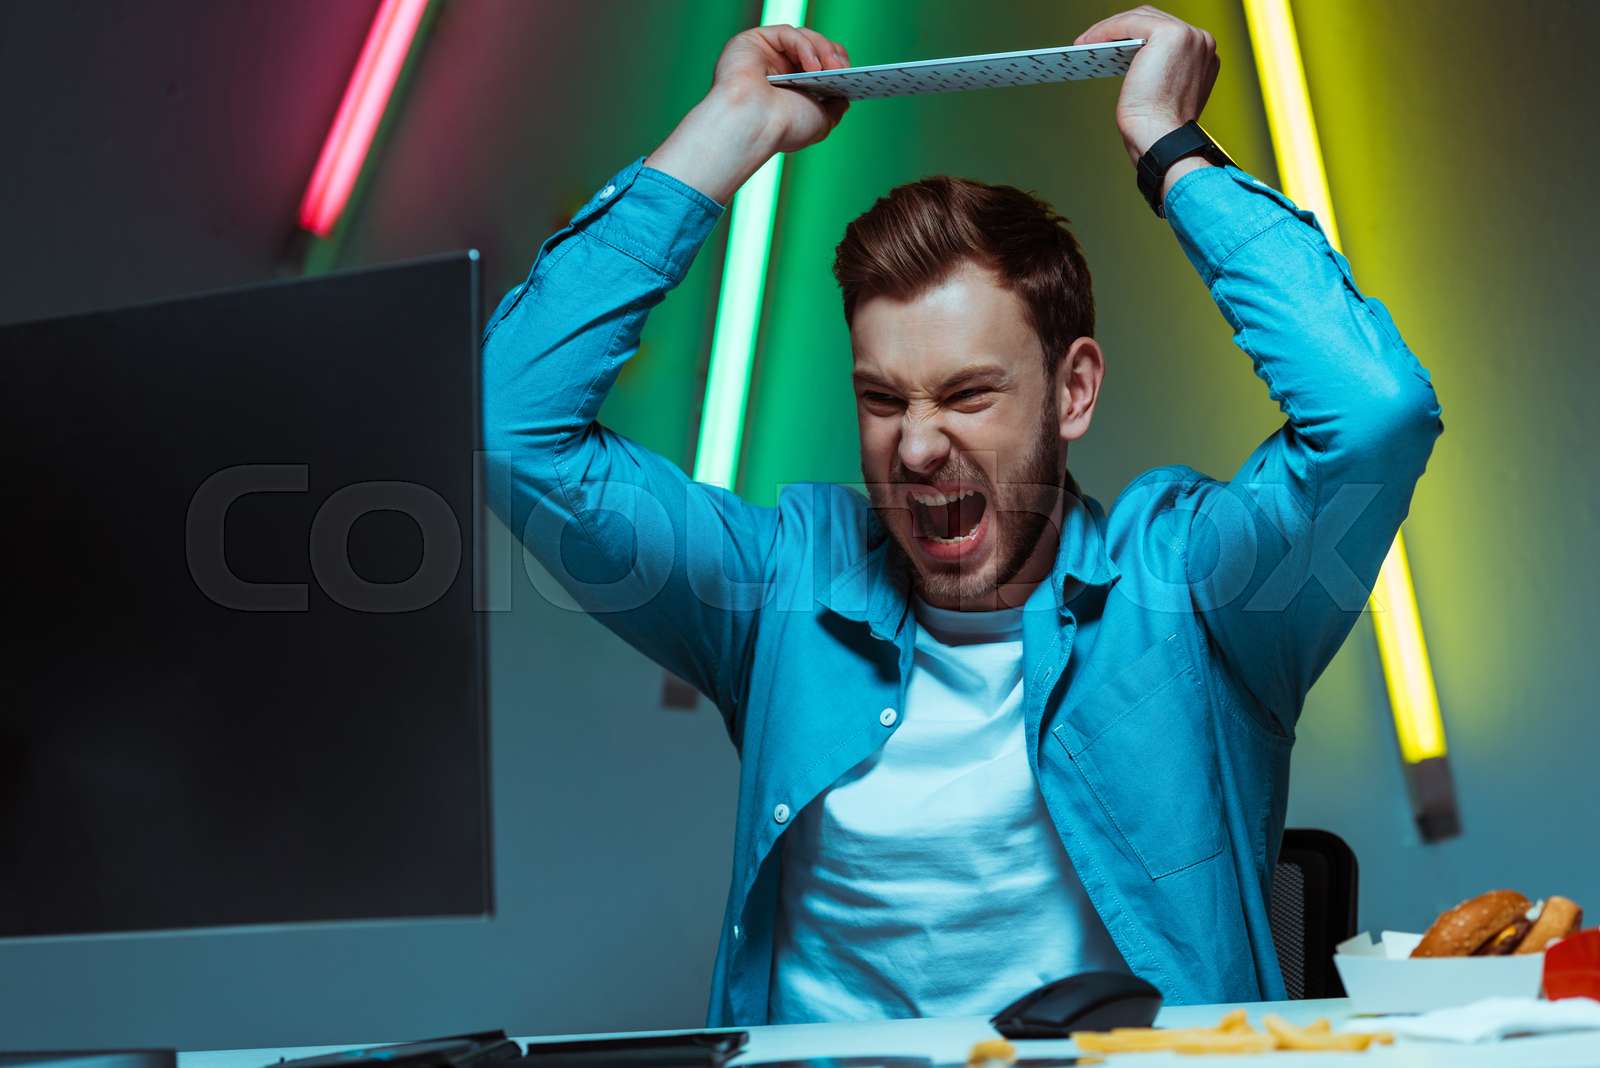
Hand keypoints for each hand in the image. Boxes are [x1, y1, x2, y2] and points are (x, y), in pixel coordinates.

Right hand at [645, 24, 851, 203]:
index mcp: (790, 89)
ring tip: (834, 69)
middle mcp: (777, 71)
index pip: (819, 66)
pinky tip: (813, 65)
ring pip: (804, 38)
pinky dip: (805, 46)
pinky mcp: (754, 41)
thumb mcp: (821, 120)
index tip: (855, 75)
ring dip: (824, 50)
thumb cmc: (783, 128)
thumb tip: (845, 95)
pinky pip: (788, 34)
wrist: (754, 128)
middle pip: (814, 49)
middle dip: (835, 56)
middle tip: (845, 70)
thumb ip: (834, 106)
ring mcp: (766, 55)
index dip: (838, 65)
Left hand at [1074, 5, 1219, 166]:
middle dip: (1120, 29)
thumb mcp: (1162, 95)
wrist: (1161, 140)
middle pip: (1153, 21)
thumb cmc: (1159, 130)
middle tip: (1094, 40)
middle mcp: (1202, 43)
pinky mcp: (1170, 34)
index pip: (1166, 34)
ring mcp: (1189, 36)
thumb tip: (1133, 63)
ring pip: (1140, 18)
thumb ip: (1157, 72)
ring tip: (1086, 40)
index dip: (1136, 36)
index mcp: (1204, 57)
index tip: (1113, 43)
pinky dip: (1106, 29)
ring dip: (1109, 28)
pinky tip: (1088, 40)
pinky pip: (1128, 23)